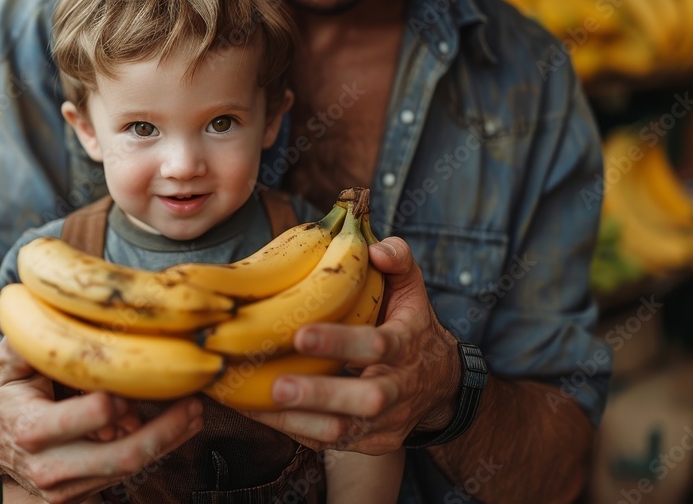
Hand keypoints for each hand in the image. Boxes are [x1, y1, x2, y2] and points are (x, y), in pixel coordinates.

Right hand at [0, 337, 204, 503]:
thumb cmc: (5, 391)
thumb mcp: (9, 361)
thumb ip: (32, 339)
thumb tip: (56, 304)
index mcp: (30, 428)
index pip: (83, 419)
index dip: (114, 402)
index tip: (135, 383)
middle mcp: (47, 466)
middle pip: (120, 457)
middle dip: (163, 432)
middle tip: (193, 405)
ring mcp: (65, 487)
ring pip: (128, 469)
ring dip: (168, 442)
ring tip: (194, 413)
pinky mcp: (79, 495)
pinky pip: (124, 476)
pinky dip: (153, 451)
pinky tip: (177, 429)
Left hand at [243, 237, 461, 454]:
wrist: (439, 384)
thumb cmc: (410, 326)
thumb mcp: (412, 289)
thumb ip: (398, 260)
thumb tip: (374, 248)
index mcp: (407, 345)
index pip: (376, 346)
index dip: (340, 342)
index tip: (300, 334)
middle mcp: (398, 389)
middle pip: (365, 400)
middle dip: (320, 394)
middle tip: (276, 385)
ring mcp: (385, 423)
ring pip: (342, 432)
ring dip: (296, 419)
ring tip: (253, 402)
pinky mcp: (368, 444)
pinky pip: (326, 444)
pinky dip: (291, 429)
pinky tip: (256, 411)